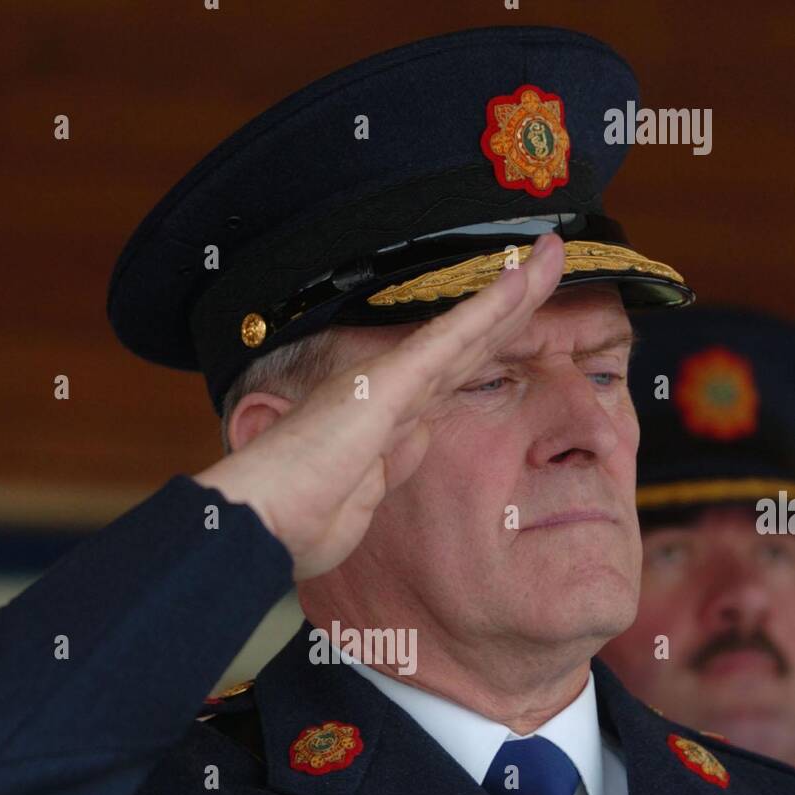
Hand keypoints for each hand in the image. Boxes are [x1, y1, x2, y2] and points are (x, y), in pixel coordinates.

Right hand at [193, 234, 564, 579]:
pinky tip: (522, 280)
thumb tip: (422, 436)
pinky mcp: (391, 381)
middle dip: (516, 301)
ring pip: (470, 329)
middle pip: (471, 340)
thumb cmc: (299, 519)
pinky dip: (489, 307)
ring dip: (516, 290)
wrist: (264, 520)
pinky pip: (452, 338)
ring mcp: (392, 381)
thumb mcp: (364, 496)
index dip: (493, 338)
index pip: (457, 369)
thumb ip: (397, 462)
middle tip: (552, 258)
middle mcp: (394, 390)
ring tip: (554, 252)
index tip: (524, 312)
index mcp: (390, 418)